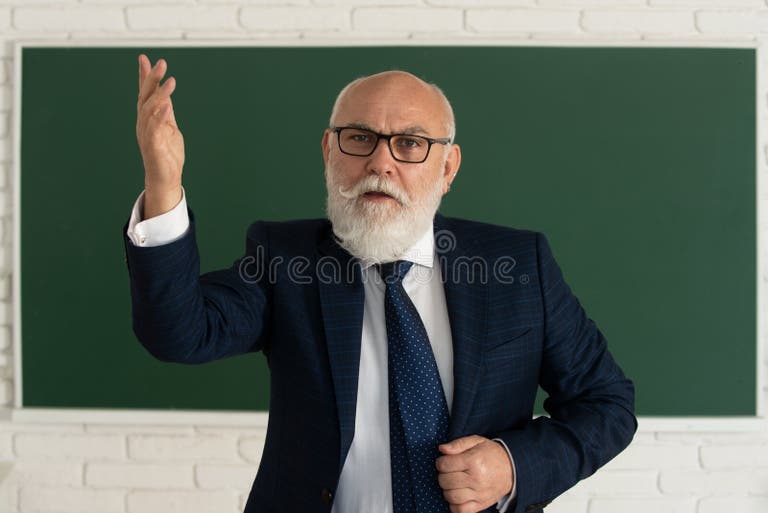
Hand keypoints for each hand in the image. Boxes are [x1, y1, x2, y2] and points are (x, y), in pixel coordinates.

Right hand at [136, 54, 184, 218]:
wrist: (166, 178)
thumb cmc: (168, 154)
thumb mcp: (170, 128)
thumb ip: (166, 112)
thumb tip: (166, 95)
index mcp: (148, 118)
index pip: (145, 93)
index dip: (145, 76)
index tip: (144, 58)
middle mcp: (144, 123)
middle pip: (145, 97)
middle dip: (152, 79)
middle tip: (161, 62)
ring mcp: (147, 133)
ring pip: (149, 109)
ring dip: (160, 94)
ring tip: (171, 80)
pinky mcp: (153, 145)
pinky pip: (155, 127)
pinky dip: (160, 115)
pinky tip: (167, 103)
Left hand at [436, 435, 513, 512]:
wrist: (511, 468)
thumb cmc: (491, 454)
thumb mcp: (476, 441)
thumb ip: (458, 444)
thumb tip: (442, 449)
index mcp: (474, 461)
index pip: (445, 465)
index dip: (440, 462)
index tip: (444, 461)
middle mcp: (476, 479)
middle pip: (445, 481)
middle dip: (442, 475)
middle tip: (449, 472)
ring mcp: (479, 494)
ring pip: (451, 496)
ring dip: (447, 490)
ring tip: (453, 483)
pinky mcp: (481, 504)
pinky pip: (461, 510)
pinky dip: (454, 505)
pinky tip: (457, 495)